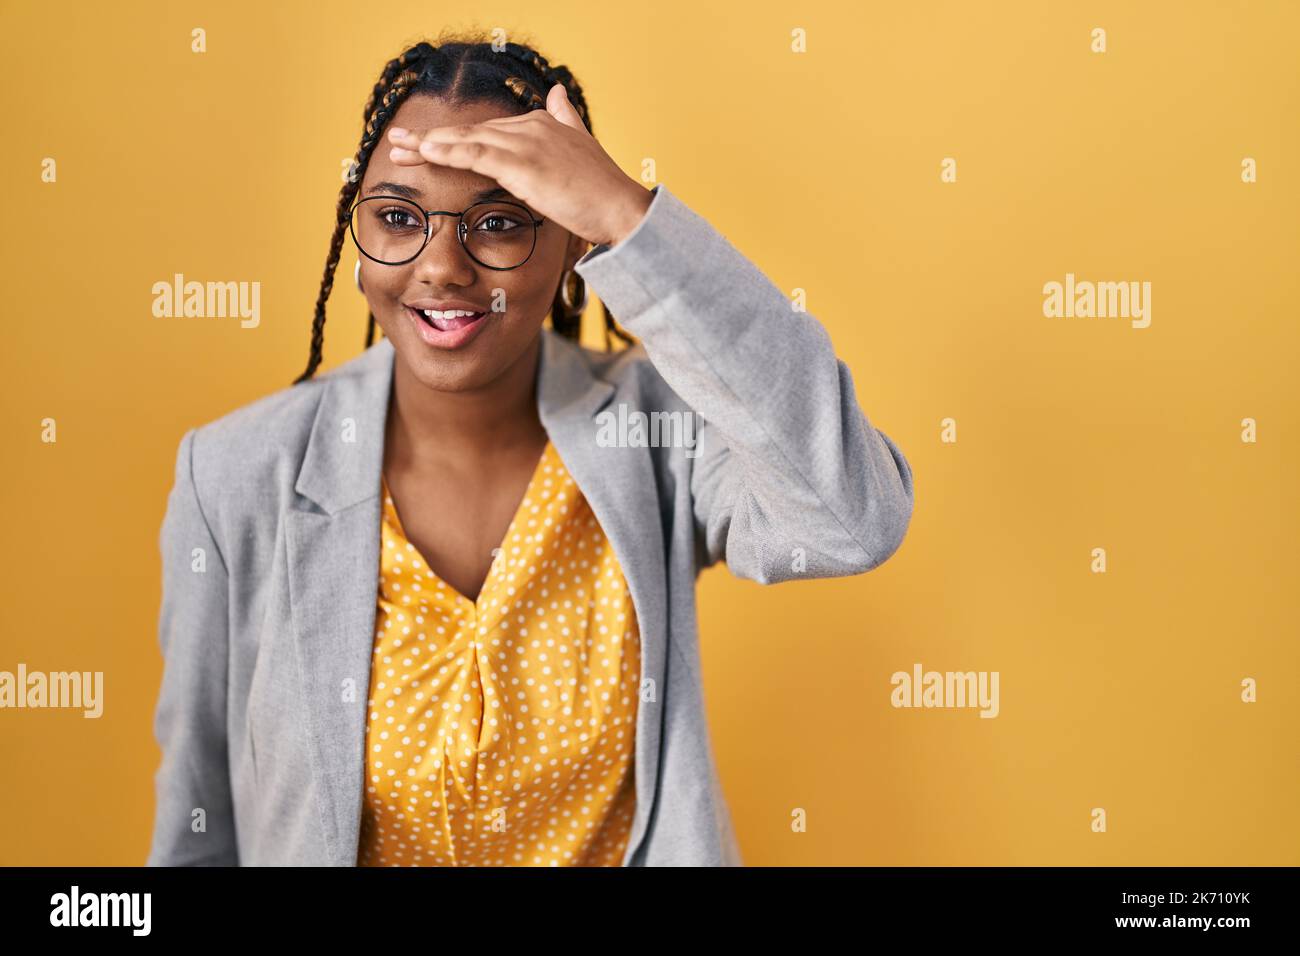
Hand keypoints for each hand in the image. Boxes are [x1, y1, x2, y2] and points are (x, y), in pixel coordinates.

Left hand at [386, 84, 652, 247]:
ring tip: (398, 148)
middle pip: (471, 133)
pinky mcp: (523, 163)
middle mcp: (530, 126)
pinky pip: (476, 155)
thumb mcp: (582, 146)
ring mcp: (526, 142)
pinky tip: (426, 153)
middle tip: (397, 143)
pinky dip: (448, 153)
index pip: (487, 131)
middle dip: (431, 140)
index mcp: (541, 123)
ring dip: (428, 145)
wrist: (622, 210)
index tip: (427, 146)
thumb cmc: (602, 191)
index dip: (455, 140)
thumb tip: (557, 91)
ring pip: (467, 141)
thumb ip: (565, 118)